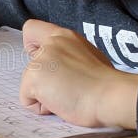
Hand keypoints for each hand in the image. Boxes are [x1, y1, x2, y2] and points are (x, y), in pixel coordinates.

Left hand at [19, 19, 137, 128]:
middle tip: (66, 87)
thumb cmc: (106, 85)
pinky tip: (62, 103)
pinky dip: (42, 108)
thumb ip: (68, 56)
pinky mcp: (32, 77)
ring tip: (69, 96)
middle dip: (42, 80)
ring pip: (29, 84)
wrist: (110, 96)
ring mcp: (40, 60)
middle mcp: (50, 44)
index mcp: (64, 37)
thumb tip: (61, 68)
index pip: (32, 29)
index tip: (44, 60)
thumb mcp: (88, 57)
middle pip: (29, 65)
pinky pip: (27, 100)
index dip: (32, 46)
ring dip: (45, 95)